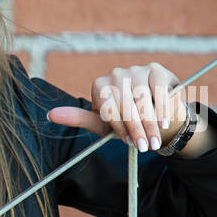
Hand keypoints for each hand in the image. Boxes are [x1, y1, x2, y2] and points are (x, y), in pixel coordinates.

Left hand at [46, 62, 190, 153]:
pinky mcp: (155, 69)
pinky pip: (159, 89)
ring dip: (151, 122)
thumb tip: (50, 114)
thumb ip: (80, 119)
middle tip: (145, 146)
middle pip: (126, 104)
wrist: (156, 117)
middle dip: (136, 128)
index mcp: (99, 87)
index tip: (129, 143)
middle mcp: (115, 74)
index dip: (120, 127)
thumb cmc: (126, 123)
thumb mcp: (103, 125)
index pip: (108, 108)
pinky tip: (166, 122)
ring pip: (143, 98)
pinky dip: (163, 107)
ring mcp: (136, 70)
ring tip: (155, 140)